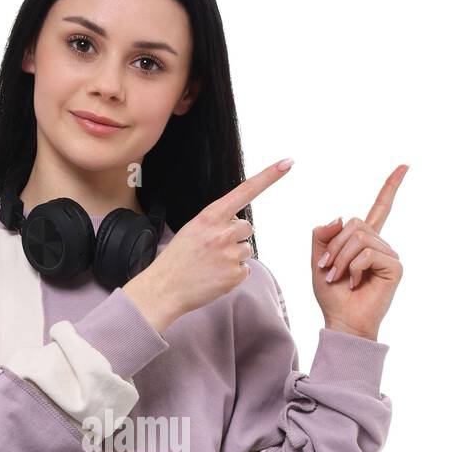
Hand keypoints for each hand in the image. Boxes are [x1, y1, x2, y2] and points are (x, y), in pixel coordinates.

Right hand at [125, 158, 293, 324]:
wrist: (164, 289)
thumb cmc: (177, 259)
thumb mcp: (192, 229)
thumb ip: (216, 222)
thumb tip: (238, 225)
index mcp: (210, 216)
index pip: (245, 191)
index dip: (269, 177)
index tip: (287, 163)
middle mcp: (223, 232)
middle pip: (247, 228)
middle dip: (236, 237)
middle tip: (214, 249)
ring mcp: (230, 255)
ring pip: (246, 250)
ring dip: (234, 257)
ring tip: (212, 265)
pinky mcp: (235, 275)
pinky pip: (245, 270)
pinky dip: (233, 274)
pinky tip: (215, 277)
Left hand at [312, 165, 407, 340]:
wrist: (342, 321)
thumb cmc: (332, 294)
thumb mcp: (318, 260)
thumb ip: (323, 235)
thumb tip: (340, 217)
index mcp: (365, 240)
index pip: (380, 208)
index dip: (391, 187)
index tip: (405, 165)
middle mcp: (381, 244)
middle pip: (354, 223)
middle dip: (335, 246)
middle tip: (329, 270)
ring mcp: (390, 255)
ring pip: (359, 238)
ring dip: (341, 260)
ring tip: (340, 278)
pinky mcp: (395, 267)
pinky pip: (367, 253)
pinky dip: (353, 268)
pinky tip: (356, 284)